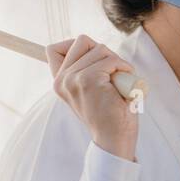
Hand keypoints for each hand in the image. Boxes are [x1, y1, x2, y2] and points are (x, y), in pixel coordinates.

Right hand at [46, 35, 137, 162]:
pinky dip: (124, 68)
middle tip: (113, 75)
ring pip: (99, 48)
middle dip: (103, 53)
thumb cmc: (110, 113)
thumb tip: (88, 44)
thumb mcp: (90, 88)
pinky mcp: (89, 80)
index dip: (77, 46)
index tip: (95, 61)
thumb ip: (83, 68)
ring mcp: (73, 79)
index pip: (54, 48)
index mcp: (59, 82)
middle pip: (82, 41)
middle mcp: (62, 80)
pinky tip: (125, 83)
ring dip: (116, 62)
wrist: (114, 139)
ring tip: (119, 83)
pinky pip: (111, 60)